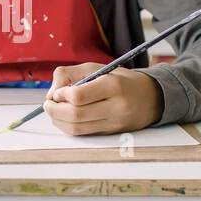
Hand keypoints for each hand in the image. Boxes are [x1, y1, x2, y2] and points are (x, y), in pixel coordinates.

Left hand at [44, 62, 162, 135]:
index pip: (78, 96)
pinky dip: (68, 127)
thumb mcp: (98, 68)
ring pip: (77, 128)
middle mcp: (116, 107)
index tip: (56, 93)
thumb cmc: (121, 80)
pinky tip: (64, 119)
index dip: (61, 96)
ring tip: (53, 111)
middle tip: (48, 104)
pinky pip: (84, 133)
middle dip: (55, 111)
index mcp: (113, 86)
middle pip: (75, 115)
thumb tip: (51, 93)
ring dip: (58, 121)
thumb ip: (71, 74)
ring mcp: (115, 123)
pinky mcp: (112, 133)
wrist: (152, 97)